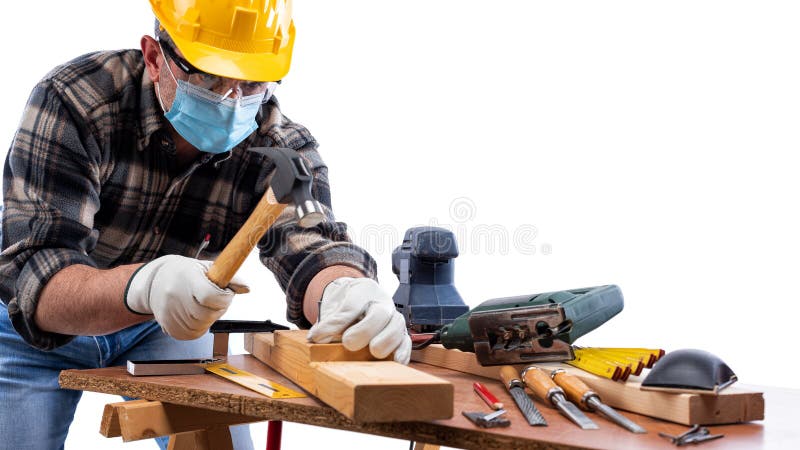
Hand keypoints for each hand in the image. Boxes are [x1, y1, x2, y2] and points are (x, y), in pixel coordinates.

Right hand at [124, 255, 248, 339]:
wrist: (155, 282)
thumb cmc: (185, 273)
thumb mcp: (206, 267)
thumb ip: (229, 276)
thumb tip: (247, 288)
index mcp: (186, 278)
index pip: (211, 295)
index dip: (224, 296)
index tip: (225, 292)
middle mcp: (174, 296)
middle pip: (209, 313)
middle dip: (218, 307)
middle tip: (213, 298)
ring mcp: (169, 313)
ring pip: (203, 326)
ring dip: (209, 318)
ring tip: (201, 304)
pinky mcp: (168, 328)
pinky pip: (193, 334)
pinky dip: (199, 326)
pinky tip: (194, 314)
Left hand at [307, 277, 411, 363]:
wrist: (360, 299)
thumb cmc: (345, 304)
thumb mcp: (334, 305)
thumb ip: (327, 321)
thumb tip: (316, 339)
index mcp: (364, 290)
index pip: (350, 306)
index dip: (334, 323)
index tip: (317, 337)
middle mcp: (382, 301)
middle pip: (380, 313)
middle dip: (364, 330)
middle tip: (348, 343)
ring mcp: (394, 317)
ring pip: (397, 326)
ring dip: (385, 341)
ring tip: (373, 353)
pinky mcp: (401, 333)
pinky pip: (406, 341)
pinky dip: (403, 351)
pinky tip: (396, 361)